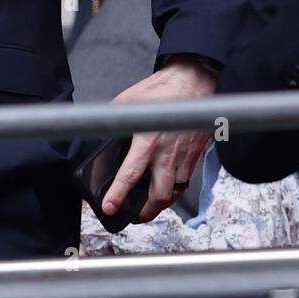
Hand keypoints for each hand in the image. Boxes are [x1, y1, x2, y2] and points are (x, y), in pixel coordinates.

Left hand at [102, 56, 216, 221]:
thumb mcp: (128, 103)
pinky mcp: (195, 153)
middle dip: (145, 213)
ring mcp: (184, 155)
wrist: (196, 80)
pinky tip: (168, 188)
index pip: (130, 176)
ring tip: (151, 207)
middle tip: (134, 216)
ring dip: (162, 203)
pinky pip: (186, 180)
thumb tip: (102, 135)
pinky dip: (177, 189)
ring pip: (176, 192)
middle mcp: (168, 153)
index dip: (117, 196)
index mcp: (148, 141)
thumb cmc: (165, 89)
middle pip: (159, 196)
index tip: (109, 207)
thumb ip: (116, 123)